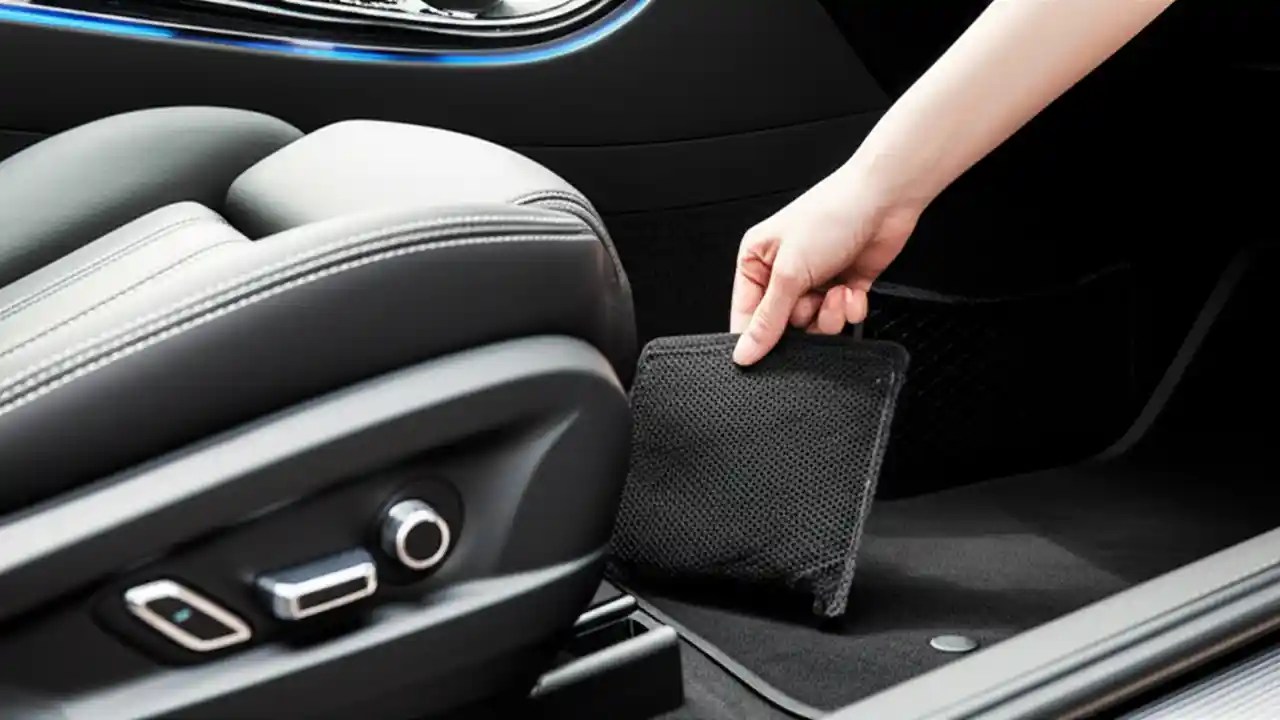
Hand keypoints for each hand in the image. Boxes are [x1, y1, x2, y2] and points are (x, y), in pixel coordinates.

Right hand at [729, 166, 920, 365]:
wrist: (883, 200)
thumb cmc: (830, 215)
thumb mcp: (789, 273)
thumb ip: (768, 319)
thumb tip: (744, 351)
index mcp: (757, 261)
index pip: (746, 313)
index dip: (755, 337)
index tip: (764, 358)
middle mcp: (784, 271)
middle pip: (783, 324)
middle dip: (802, 318)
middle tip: (811, 303)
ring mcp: (815, 279)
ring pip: (815, 324)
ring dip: (829, 315)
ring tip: (837, 293)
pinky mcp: (844, 286)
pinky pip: (840, 317)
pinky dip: (850, 308)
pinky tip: (853, 289)